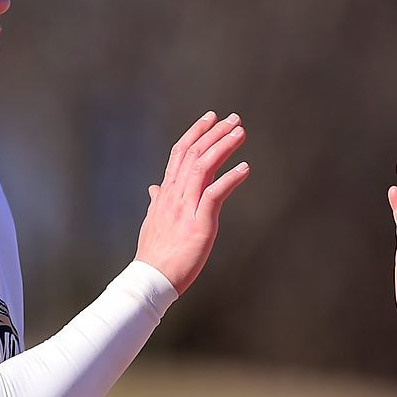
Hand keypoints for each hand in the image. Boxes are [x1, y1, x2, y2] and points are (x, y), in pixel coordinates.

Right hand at [135, 112, 249, 293]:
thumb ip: (156, 201)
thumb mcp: (153, 221)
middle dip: (214, 133)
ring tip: (240, 133)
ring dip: (223, 147)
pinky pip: (215, 195)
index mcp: (166, 193)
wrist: (151, 278)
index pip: (180, 153)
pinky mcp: (198, 224)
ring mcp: (186, 208)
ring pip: (203, 167)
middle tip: (234, 119)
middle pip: (194, 154)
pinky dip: (230, 179)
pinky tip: (245, 168)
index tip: (210, 118)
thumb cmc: (155, 253)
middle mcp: (174, 195)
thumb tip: (154, 188)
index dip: (196, 133)